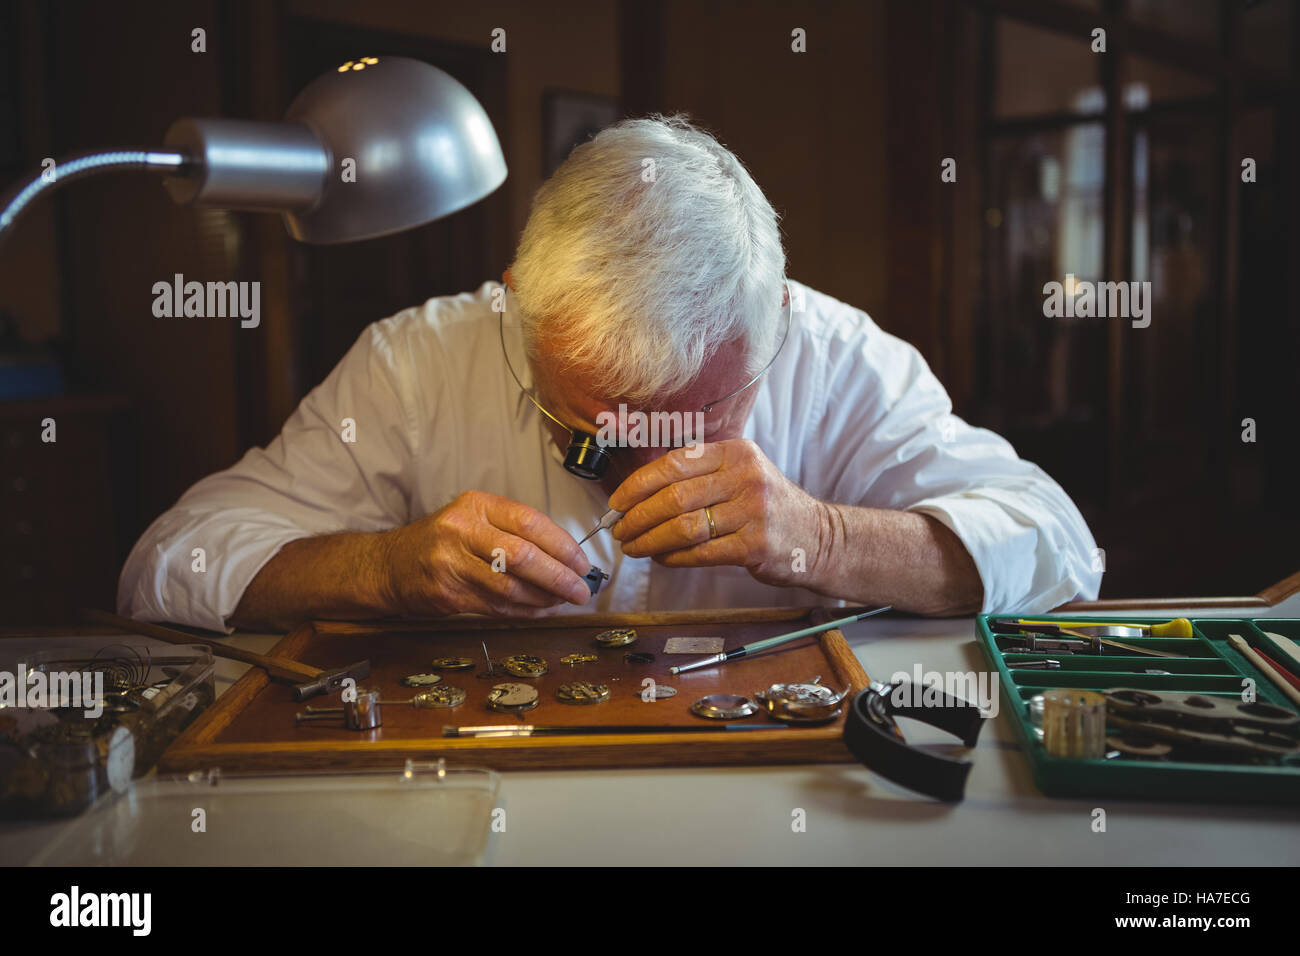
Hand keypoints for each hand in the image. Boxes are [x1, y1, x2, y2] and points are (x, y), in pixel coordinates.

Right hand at [382, 490, 591, 616]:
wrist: (392, 564)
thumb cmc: (443, 540)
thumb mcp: (475, 518)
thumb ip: (514, 530)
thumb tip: (566, 555)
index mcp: (476, 505)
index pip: (529, 522)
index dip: (562, 545)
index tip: (581, 562)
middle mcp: (461, 531)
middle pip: (522, 556)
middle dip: (558, 576)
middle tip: (580, 589)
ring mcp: (451, 564)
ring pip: (510, 586)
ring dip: (544, 599)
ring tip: (564, 601)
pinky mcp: (447, 594)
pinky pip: (496, 606)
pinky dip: (524, 611)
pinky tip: (541, 609)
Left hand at [607, 439, 828, 587]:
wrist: (817, 537)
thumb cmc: (767, 506)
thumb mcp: (741, 474)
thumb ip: (698, 476)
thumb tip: (638, 494)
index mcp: (735, 453)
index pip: (674, 464)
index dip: (638, 484)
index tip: (617, 502)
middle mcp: (746, 477)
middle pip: (674, 497)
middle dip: (637, 516)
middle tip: (619, 530)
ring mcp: (753, 512)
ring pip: (684, 527)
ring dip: (650, 540)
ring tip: (634, 547)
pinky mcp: (756, 546)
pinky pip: (701, 553)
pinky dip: (673, 557)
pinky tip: (661, 558)